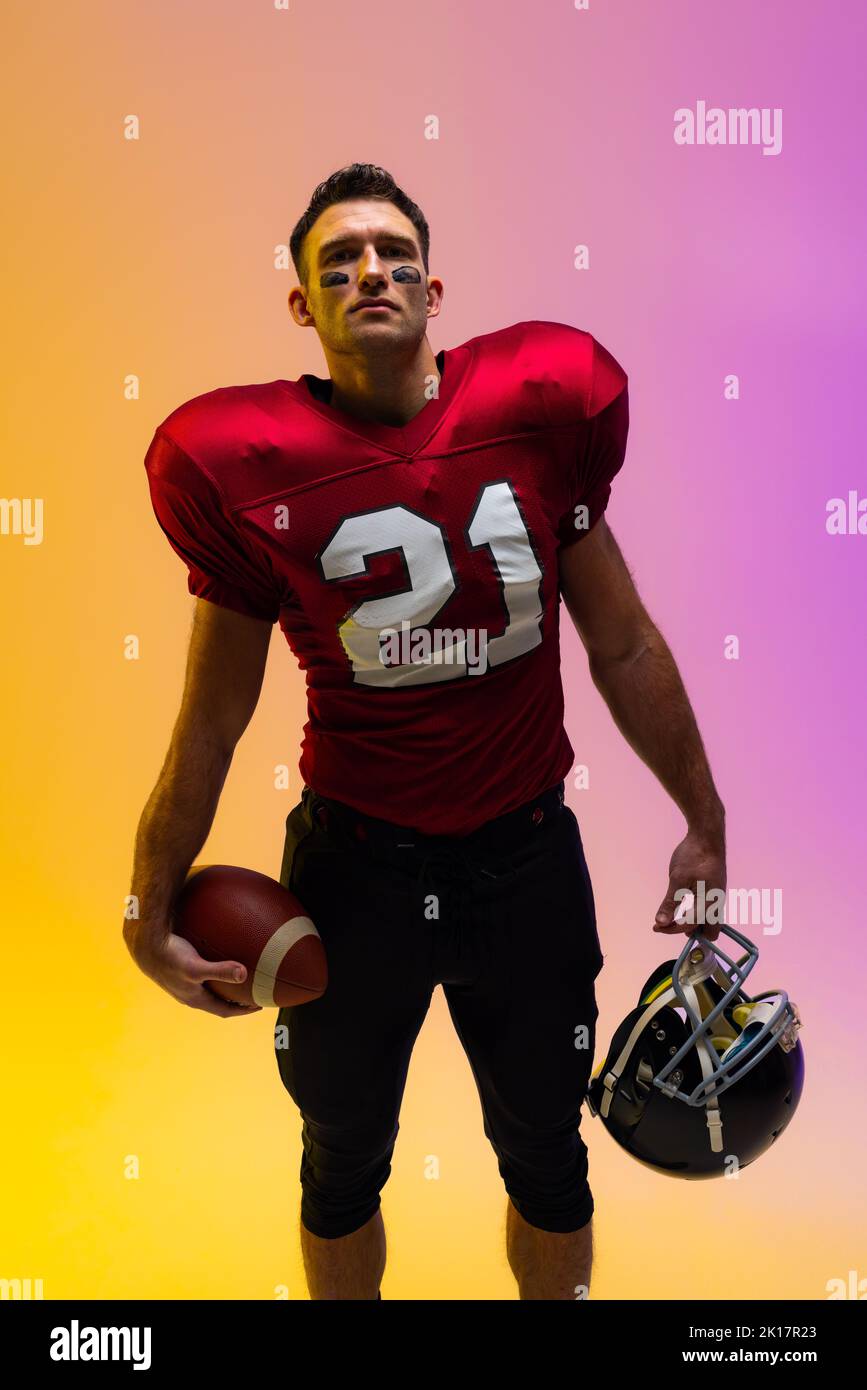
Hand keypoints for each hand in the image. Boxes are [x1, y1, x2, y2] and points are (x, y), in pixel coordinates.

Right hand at [123, 922, 261, 1017]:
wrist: (144, 945)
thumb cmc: (170, 956)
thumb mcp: (196, 967)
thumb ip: (220, 970)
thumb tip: (244, 974)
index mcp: (195, 999)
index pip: (224, 1011)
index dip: (243, 1010)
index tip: (260, 1005)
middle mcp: (189, 994)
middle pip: (218, 1002)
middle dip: (236, 1000)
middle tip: (254, 993)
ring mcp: (183, 982)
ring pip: (209, 988)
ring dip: (225, 986)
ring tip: (242, 976)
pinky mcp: (179, 969)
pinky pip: (202, 972)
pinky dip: (215, 968)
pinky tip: (221, 953)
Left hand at [653, 828, 726, 939]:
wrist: (707, 836)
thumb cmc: (693, 856)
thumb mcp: (678, 879)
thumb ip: (670, 903)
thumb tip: (660, 923)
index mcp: (709, 903)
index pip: (691, 926)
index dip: (672, 929)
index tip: (656, 927)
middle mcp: (717, 902)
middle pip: (710, 931)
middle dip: (693, 934)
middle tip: (671, 926)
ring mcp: (717, 896)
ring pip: (710, 920)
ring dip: (695, 924)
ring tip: (674, 919)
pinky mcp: (714, 889)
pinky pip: (708, 909)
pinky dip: (697, 913)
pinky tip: (684, 906)